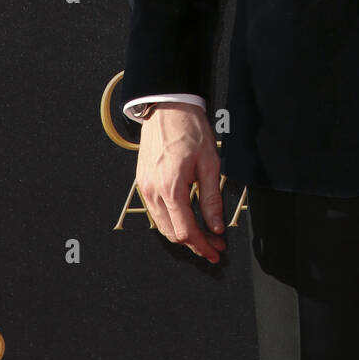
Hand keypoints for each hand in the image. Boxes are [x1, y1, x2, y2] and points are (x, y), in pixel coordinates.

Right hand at [136, 104, 225, 263]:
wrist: (167, 108)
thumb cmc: (189, 129)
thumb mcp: (210, 163)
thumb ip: (212, 198)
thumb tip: (216, 225)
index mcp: (171, 187)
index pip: (186, 231)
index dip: (203, 246)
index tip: (216, 251)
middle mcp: (153, 191)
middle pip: (172, 233)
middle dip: (195, 243)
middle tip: (214, 243)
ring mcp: (145, 187)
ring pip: (163, 225)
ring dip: (182, 234)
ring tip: (203, 233)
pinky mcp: (143, 182)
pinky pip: (156, 211)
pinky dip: (171, 220)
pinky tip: (186, 217)